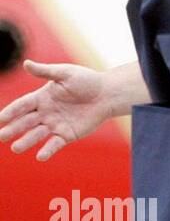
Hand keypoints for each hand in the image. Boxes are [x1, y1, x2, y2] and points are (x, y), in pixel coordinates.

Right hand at [0, 61, 114, 160]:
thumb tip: (26, 63)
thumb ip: (45, 72)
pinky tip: (40, 157)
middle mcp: (46, 112)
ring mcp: (56, 124)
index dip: (10, 112)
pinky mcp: (68, 134)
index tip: (0, 119)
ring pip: (37, 134)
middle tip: (0, 137)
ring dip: (26, 141)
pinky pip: (56, 143)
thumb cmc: (86, 80)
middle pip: (26, 121)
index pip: (22, 105)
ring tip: (15, 148)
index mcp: (42, 97)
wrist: (107, 94)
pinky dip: (48, 150)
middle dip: (13, 129)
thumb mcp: (64, 73)